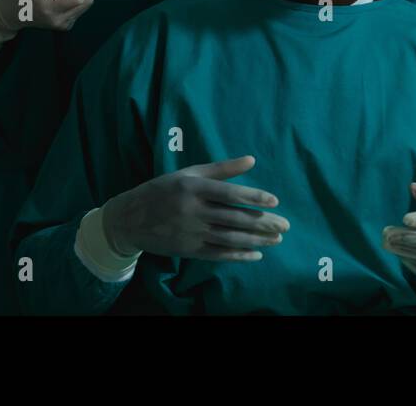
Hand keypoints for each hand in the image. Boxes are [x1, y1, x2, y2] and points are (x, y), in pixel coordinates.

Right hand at [103, 156, 288, 260]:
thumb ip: (221, 168)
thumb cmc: (163, 190)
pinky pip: (218, 254)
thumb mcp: (188, 174)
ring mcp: (190, 233)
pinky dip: (238, 255)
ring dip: (256, 240)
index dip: (253, 197)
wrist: (130, 219)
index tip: (275, 201)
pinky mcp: (188, 250)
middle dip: (263, 223)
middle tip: (285, 226)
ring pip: (229, 238)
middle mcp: (193, 211)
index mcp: (193, 188)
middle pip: (234, 218)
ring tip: (277, 240)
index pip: (229, 193)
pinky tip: (256, 254)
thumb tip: (252, 159)